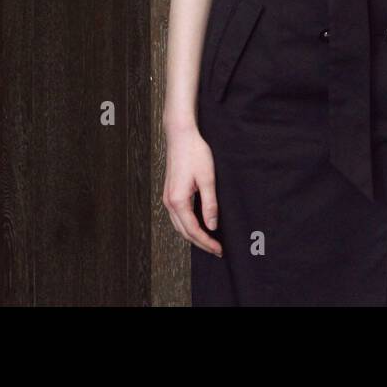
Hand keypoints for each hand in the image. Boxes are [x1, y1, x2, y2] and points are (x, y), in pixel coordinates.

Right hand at [162, 123, 222, 256]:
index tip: (218, 249)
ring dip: (193, 235)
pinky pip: (177, 216)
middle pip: (184, 231)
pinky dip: (187, 225)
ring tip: (209, 241)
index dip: (206, 242)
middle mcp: (169, 202)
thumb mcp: (208, 179)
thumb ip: (210, 204)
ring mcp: (167, 197)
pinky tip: (198, 225)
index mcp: (177, 201)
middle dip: (200, 243)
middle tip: (216, 250)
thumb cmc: (194, 153)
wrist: (181, 136)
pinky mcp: (169, 193)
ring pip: (179, 225)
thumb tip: (212, 226)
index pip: (193, 230)